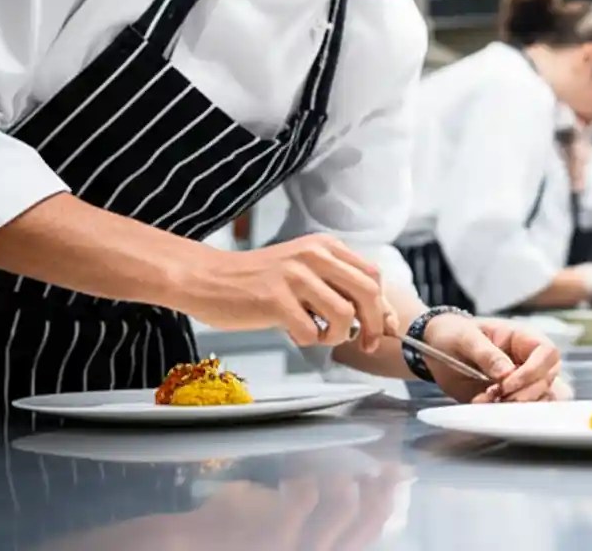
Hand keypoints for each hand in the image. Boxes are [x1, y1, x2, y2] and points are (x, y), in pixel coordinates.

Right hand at [168, 234, 393, 349]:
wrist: (207, 279)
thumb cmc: (257, 281)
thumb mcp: (303, 269)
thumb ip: (335, 284)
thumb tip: (376, 315)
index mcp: (325, 247)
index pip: (372, 275)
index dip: (383, 306)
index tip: (383, 328)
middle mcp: (314, 256)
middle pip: (368, 292)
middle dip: (374, 325)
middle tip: (366, 344)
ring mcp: (294, 276)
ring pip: (344, 314)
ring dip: (337, 335)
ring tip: (319, 335)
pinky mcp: (275, 299)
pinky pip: (310, 332)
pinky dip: (308, 341)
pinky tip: (294, 333)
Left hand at [423, 315, 562, 402]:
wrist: (438, 348)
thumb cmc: (454, 333)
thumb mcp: (465, 337)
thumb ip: (486, 353)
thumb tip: (506, 372)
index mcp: (522, 337)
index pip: (547, 353)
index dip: (533, 371)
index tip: (506, 384)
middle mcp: (528, 359)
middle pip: (548, 379)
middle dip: (523, 393)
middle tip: (494, 395)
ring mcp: (523, 379)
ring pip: (541, 397)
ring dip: (516, 405)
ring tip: (487, 401)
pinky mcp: (512, 396)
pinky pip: (524, 408)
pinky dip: (508, 413)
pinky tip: (487, 407)